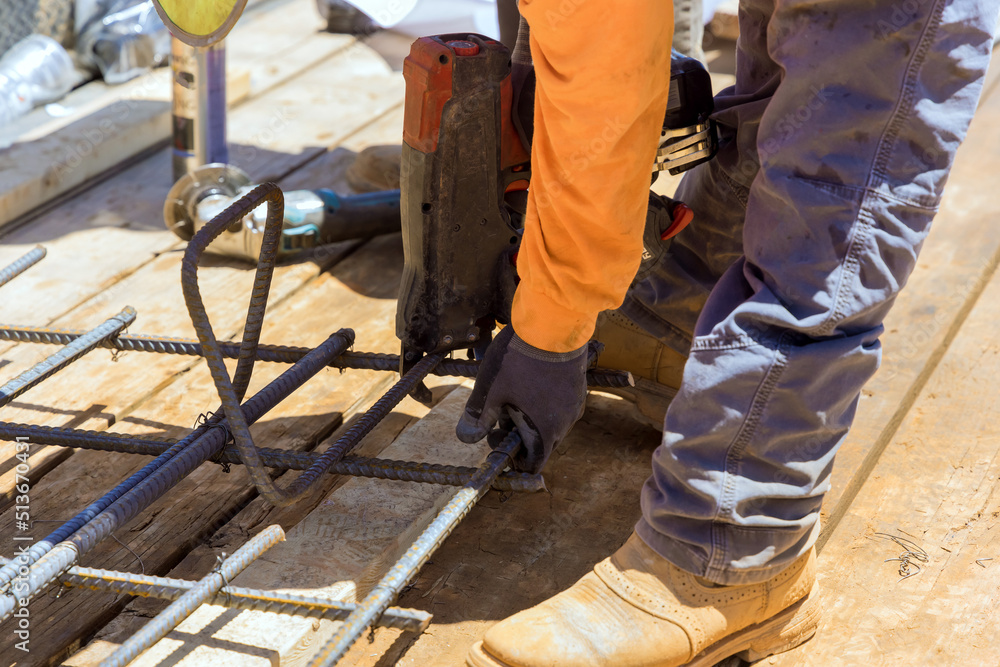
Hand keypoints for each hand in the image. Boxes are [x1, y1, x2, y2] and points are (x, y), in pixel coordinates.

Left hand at [456, 326, 590, 472]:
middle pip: (541, 444)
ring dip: (532, 418)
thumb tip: (466, 438)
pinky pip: (561, 407)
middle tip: (499, 411)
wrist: (553, 324)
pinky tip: (531, 381)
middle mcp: (566, 423)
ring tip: (514, 392)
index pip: (532, 463)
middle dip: (519, 434)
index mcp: (544, 431)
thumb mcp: (491, 389)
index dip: (513, 458)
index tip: (497, 438)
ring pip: (551, 423)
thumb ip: (479, 417)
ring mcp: (575, 405)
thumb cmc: (520, 358)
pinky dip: (545, 404)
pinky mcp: (579, 389)